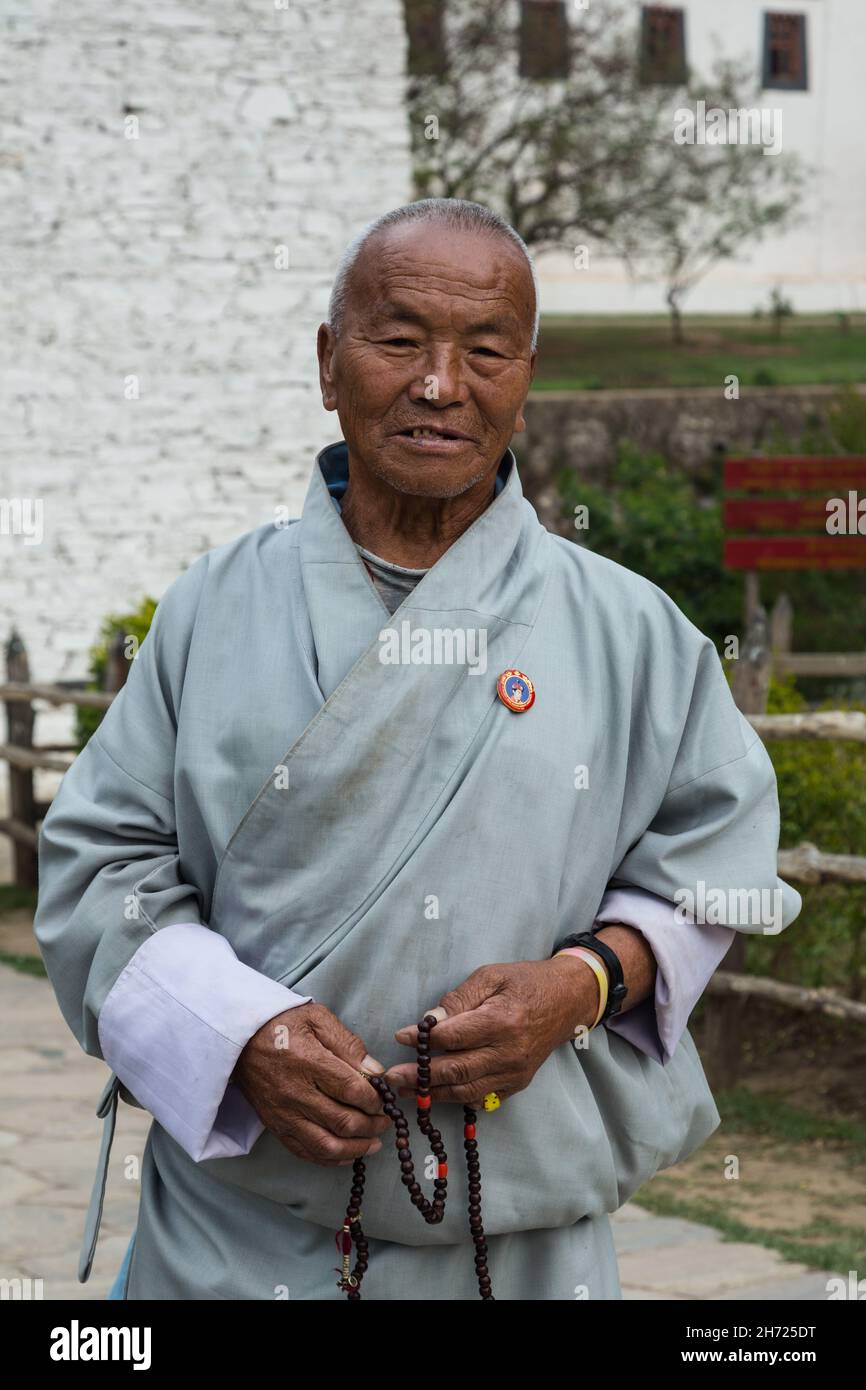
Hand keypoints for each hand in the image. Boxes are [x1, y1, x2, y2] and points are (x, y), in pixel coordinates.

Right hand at [233, 1003, 391, 1166]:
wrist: (239, 1041)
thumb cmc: (282, 1025)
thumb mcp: (317, 1018)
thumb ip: (348, 1044)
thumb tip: (376, 1071)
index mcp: (308, 1062)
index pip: (351, 1089)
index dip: (374, 1099)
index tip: (383, 1098)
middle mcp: (295, 1093)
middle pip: (342, 1121)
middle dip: (372, 1125)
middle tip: (385, 1122)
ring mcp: (284, 1114)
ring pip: (326, 1145)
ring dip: (356, 1148)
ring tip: (373, 1143)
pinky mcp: (276, 1127)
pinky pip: (306, 1152)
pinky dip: (330, 1159)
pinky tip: (348, 1154)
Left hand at [381, 957, 599, 1104]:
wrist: (567, 1000)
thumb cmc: (525, 982)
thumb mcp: (491, 976)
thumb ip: (459, 999)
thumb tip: (429, 1022)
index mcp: (501, 1021)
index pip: (452, 1036)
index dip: (422, 1039)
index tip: (400, 1036)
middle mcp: (509, 1053)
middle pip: (456, 1070)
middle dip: (419, 1076)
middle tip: (390, 1077)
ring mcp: (514, 1073)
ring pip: (466, 1090)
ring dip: (432, 1092)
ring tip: (404, 1090)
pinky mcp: (517, 1083)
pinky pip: (482, 1097)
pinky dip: (457, 1098)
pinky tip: (436, 1094)